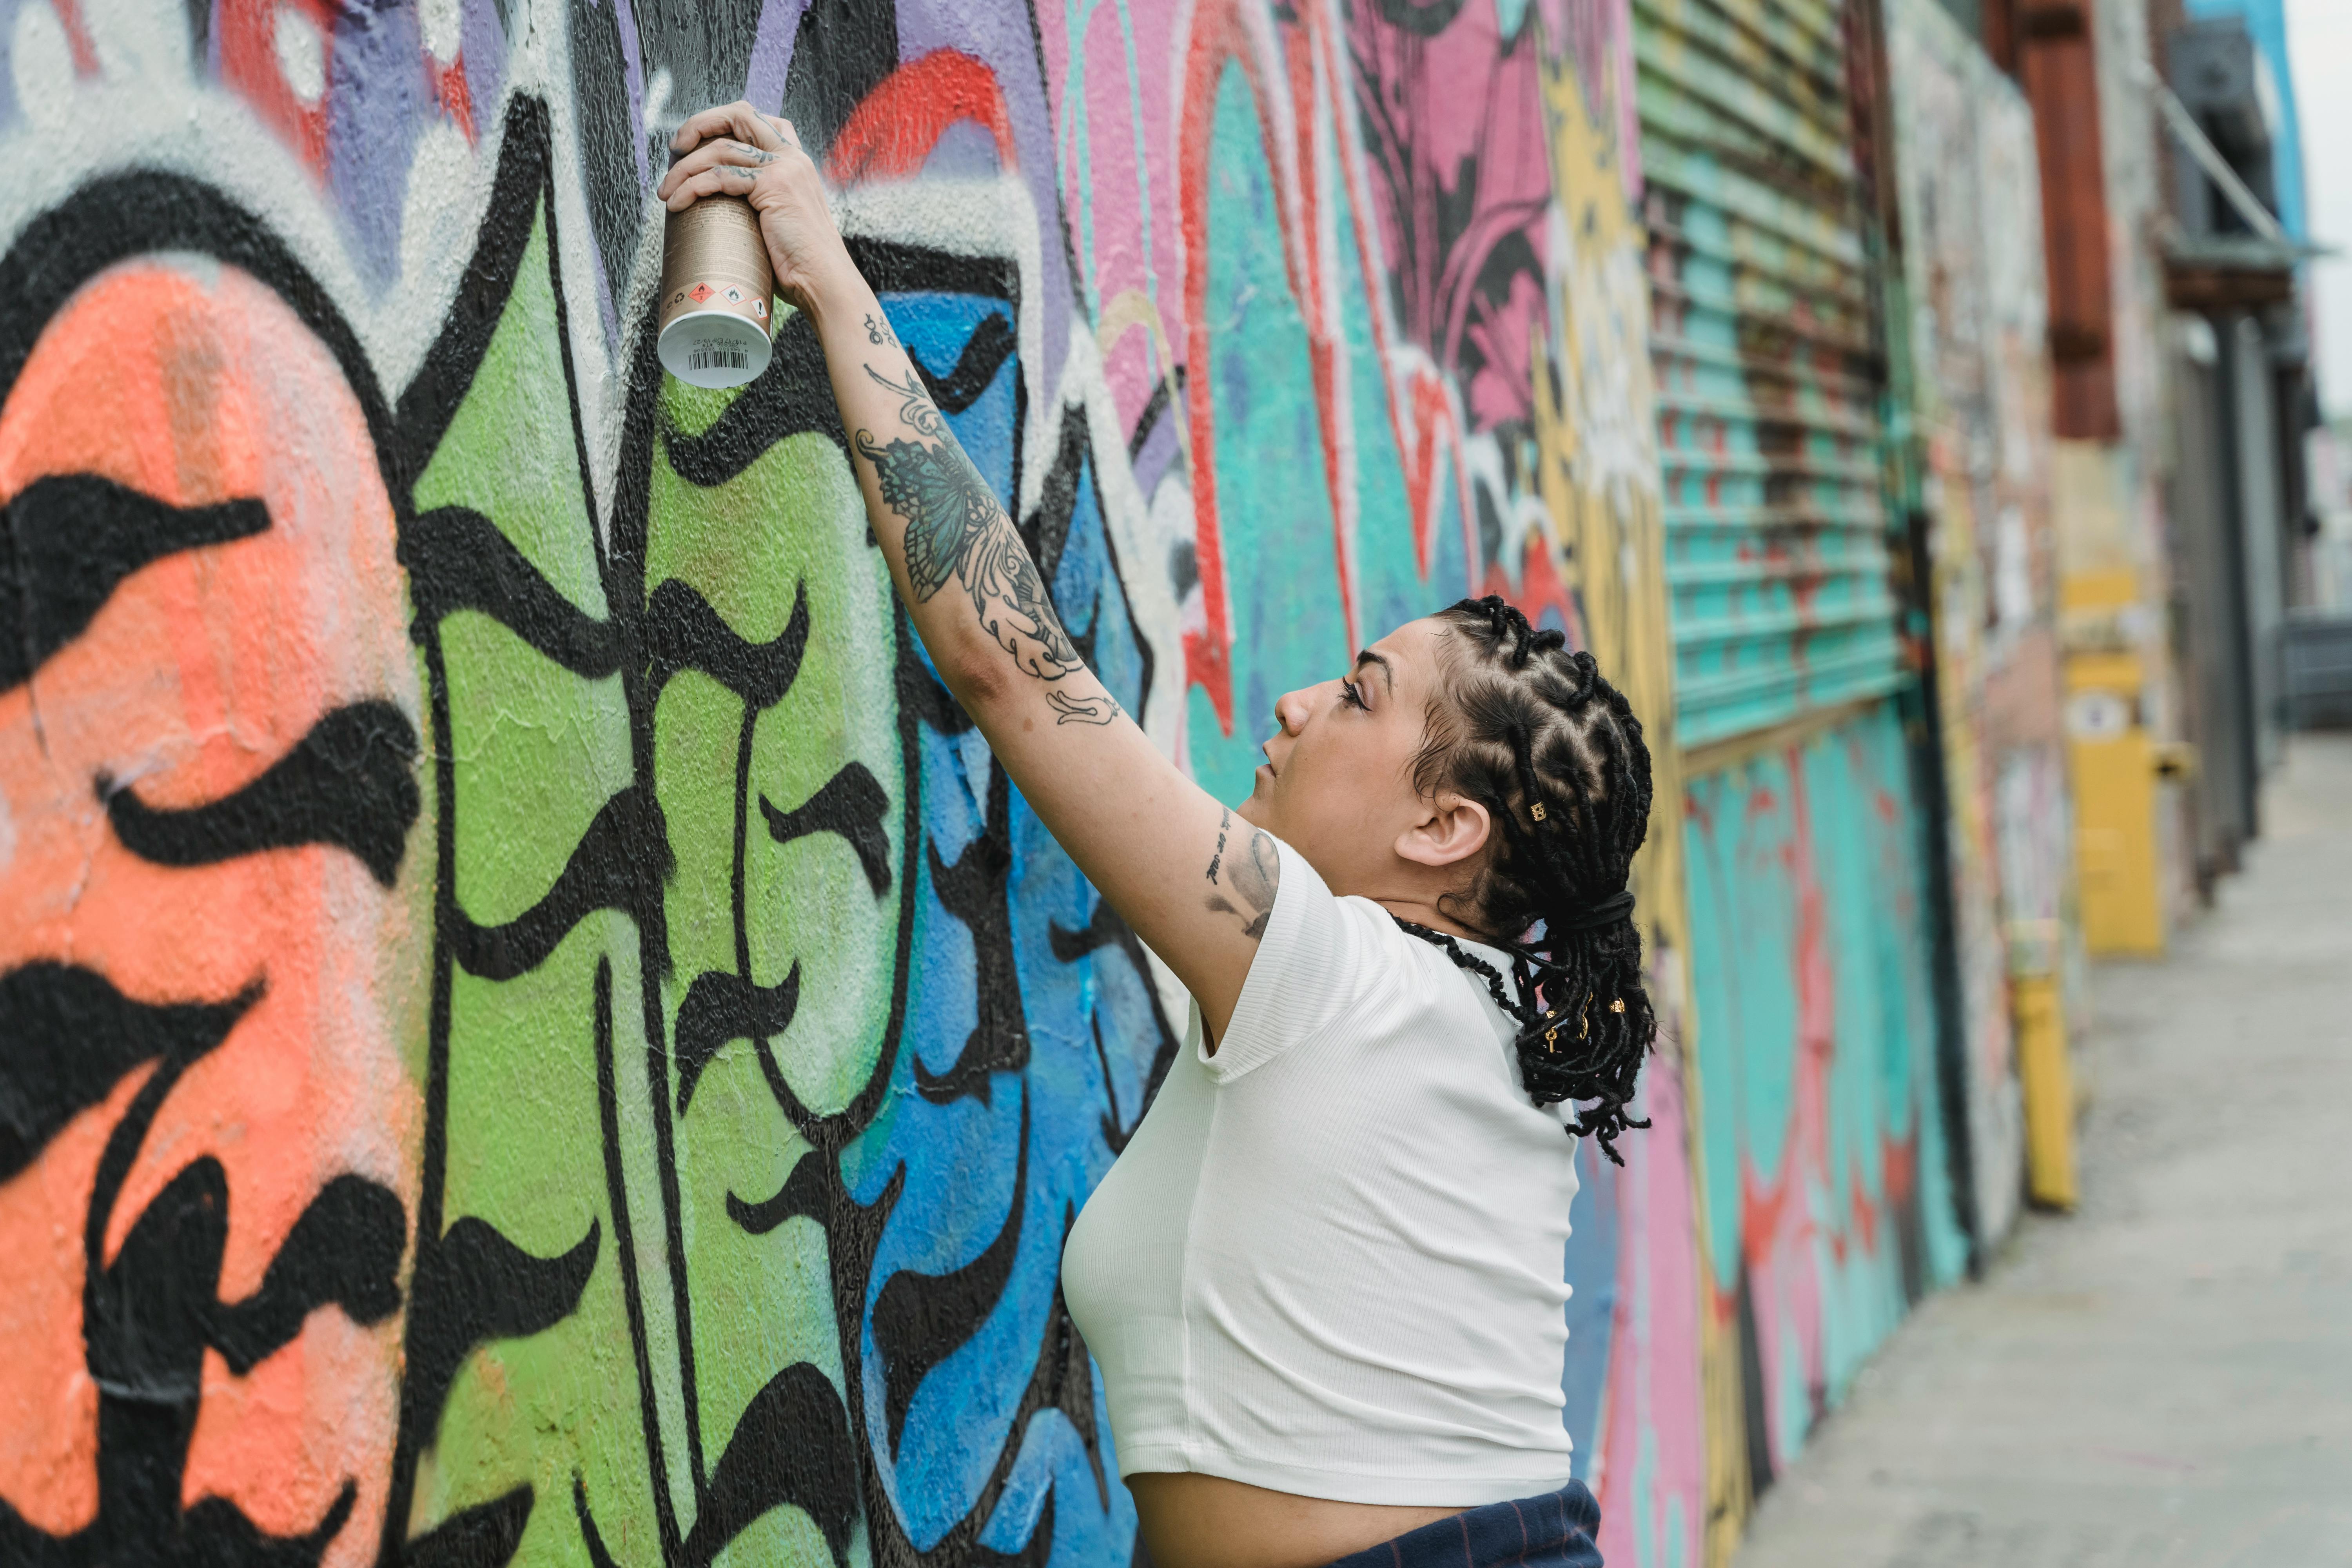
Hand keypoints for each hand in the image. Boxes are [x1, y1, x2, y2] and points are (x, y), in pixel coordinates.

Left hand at [658, 103, 854, 315]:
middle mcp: (792, 157)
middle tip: (676, 147)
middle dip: (700, 124)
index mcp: (795, 162)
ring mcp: (784, 168)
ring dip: (684, 168)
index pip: (757, 119)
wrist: (824, 281)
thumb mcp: (779, 220)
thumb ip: (756, 201)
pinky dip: (691, 187)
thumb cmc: (800, 263)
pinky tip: (678, 203)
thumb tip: (716, 207)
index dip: (721, 121)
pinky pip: (720, 177)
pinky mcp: (773, 186)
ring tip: (666, 191)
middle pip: (739, 114)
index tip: (696, 142)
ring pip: (721, 149)